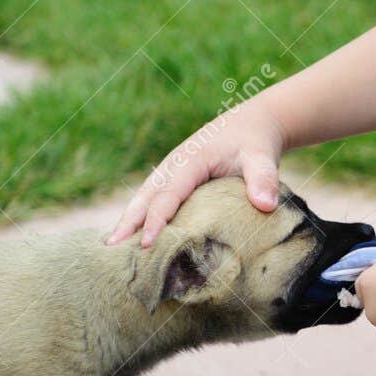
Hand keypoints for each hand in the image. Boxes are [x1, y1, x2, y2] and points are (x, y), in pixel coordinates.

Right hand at [106, 102, 285, 245]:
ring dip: (128, 221)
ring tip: (110, 249)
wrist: (251, 124)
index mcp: (190, 160)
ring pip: (143, 197)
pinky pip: (151, 198)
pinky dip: (138, 216)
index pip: (169, 195)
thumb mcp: (263, 158)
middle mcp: (174, 164)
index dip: (156, 220)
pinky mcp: (173, 178)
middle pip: (146, 196)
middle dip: (128, 223)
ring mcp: (170, 170)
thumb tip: (265, 205)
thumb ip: (264, 179)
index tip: (146, 245)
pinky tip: (131, 237)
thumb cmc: (255, 144)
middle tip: (111, 252)